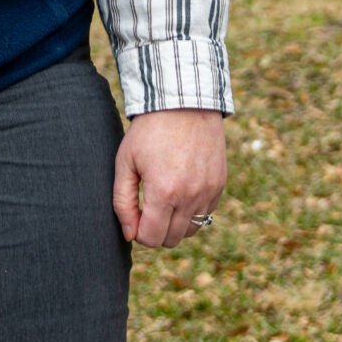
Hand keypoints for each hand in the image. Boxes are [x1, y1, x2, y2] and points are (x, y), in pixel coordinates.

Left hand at [113, 108, 226, 248]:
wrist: (184, 103)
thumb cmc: (149, 131)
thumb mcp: (125, 162)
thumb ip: (122, 202)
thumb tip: (129, 234)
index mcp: (164, 192)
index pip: (151, 238)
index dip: (138, 232)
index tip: (135, 215)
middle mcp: (190, 196)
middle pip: (171, 239)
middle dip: (155, 230)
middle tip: (147, 208)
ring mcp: (208, 191)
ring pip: (190, 230)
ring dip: (175, 224)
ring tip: (165, 200)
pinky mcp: (219, 185)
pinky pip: (205, 214)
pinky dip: (192, 211)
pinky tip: (181, 190)